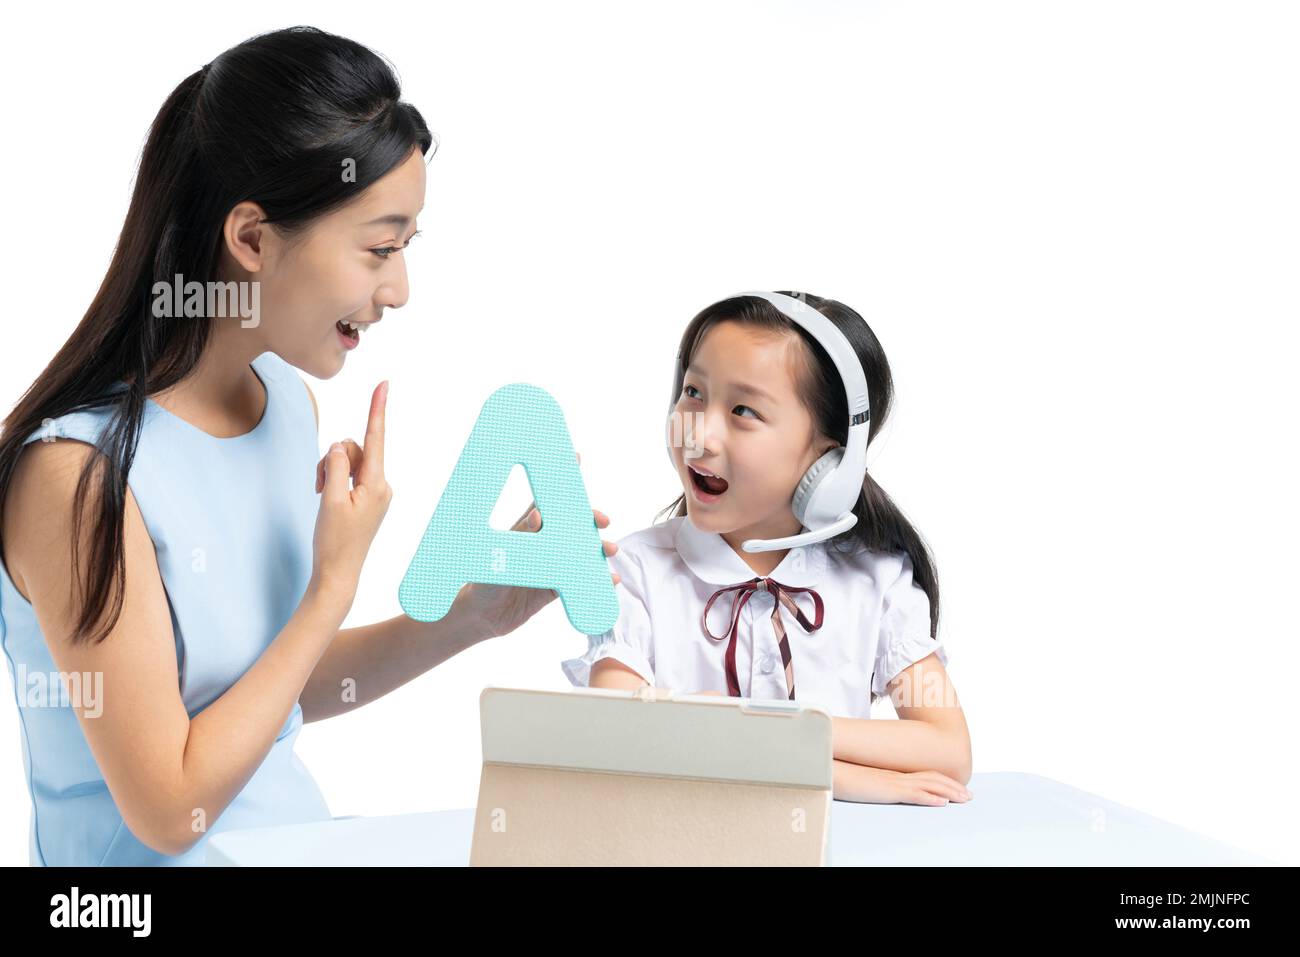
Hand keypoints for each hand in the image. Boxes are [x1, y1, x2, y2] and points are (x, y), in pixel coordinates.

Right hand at [310, 381, 392, 610]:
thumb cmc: (333, 540)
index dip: (377, 409)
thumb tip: (341, 445)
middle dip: (333, 458)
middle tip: (319, 484)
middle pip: (355, 449)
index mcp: (377, 483)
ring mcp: (377, 493)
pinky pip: (351, 476)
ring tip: (321, 494)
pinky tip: (327, 498)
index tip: (384, 384)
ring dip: (331, 471)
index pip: (375, 437)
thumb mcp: (330, 498)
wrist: (338, 573)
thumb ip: (336, 465)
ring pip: (350, 463)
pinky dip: (336, 481)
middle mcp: (382, 485)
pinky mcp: (369, 499)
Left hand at [451, 453, 619, 640]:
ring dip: (597, 549)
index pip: (546, 499)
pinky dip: (596, 579)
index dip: (561, 479)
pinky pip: (580, 579)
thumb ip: (519, 538)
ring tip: (610, 551)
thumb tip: (537, 514)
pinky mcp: (555, 588)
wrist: (481, 618)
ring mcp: (551, 565)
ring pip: (581, 551)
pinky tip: (609, 581)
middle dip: (590, 518)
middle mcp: (542, 544)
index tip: (576, 458)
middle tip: (603, 520)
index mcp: (526, 528)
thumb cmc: (481, 583)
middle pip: (572, 524)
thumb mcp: (497, 560)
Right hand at [834, 762, 973, 805]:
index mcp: (892, 774)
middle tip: (969, 795)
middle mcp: (897, 775)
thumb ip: (872, 784)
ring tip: (965, 798)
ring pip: (929, 786)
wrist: (828, 765)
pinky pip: (913, 794)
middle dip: (953, 787)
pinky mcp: (887, 789)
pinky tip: (943, 803)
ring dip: (949, 792)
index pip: (923, 776)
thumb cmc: (840, 773)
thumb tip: (876, 788)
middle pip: (932, 778)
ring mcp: (893, 781)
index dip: (942, 781)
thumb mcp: (861, 781)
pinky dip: (930, 798)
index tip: (956, 787)